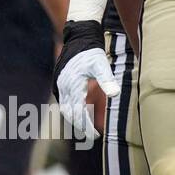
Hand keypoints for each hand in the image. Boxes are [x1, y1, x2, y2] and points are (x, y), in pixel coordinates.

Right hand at [54, 20, 119, 139]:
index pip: (78, 112)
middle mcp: (63, 87)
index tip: (95, 135)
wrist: (79, 38)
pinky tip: (80, 113)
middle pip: (70, 113)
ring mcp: (60, 85)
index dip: (86, 126)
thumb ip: (107, 79)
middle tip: (92, 136)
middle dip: (80, 126)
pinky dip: (71, 109)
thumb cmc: (91, 52)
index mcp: (73, 86)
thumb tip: (114, 95)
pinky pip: (64, 100)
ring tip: (87, 128)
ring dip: (75, 119)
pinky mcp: (60, 82)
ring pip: (65, 108)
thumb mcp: (101, 64)